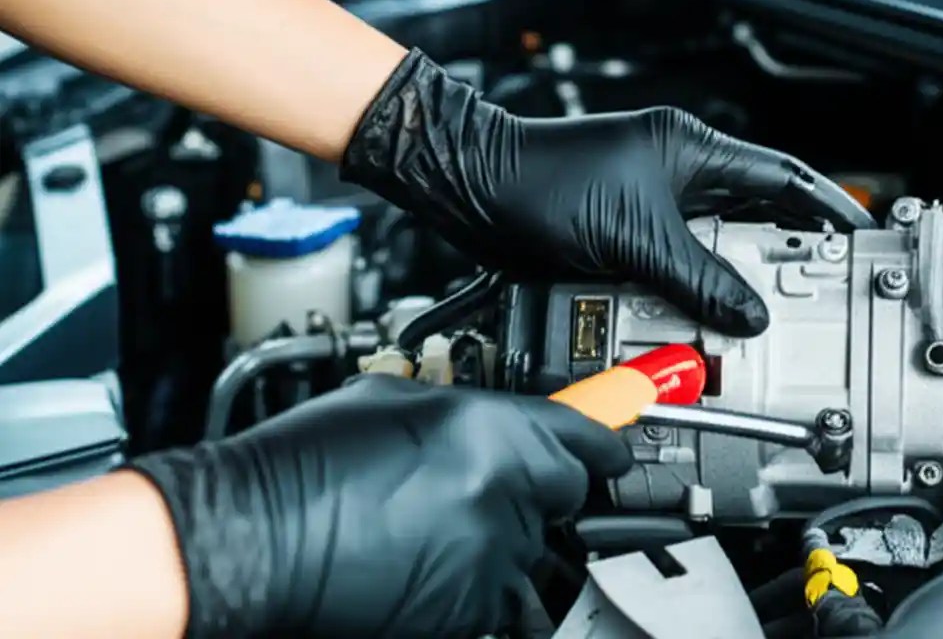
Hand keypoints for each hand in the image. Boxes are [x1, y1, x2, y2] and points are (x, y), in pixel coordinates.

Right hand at [128, 375, 632, 638]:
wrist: (255, 541)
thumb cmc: (304, 464)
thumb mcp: (393, 402)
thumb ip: (468, 412)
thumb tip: (498, 420)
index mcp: (491, 433)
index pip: (590, 438)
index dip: (603, 438)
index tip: (614, 440)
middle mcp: (504, 496)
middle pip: (571, 496)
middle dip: (549, 490)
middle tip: (506, 485)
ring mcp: (490, 561)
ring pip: (542, 553)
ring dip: (516, 540)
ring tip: (455, 528)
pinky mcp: (470, 613)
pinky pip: (505, 599)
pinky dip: (485, 584)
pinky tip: (436, 564)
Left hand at [341, 48, 871, 336]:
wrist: (474, 192)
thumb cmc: (544, 184)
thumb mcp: (637, 238)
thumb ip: (700, 279)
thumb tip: (748, 314)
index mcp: (691, 150)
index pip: (781, 179)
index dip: (824, 210)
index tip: (855, 237)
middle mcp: (677, 172)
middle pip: (751, 220)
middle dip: (781, 259)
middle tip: (814, 295)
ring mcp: (650, 203)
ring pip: (712, 250)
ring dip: (730, 285)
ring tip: (760, 318)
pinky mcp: (623, 234)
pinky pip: (673, 268)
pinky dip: (688, 295)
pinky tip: (700, 321)